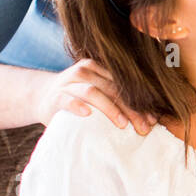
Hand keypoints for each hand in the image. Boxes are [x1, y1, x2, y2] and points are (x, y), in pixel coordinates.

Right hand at [33, 58, 154, 133]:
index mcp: (98, 68)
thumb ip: (117, 97)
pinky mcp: (55, 97)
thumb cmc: (78, 98)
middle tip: (143, 127)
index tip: (153, 120)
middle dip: (131, 109)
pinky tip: (87, 114)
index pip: (124, 85)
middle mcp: (84, 72)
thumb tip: (151, 116)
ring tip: (122, 124)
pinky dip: (78, 106)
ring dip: (110, 108)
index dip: (141, 103)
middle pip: (113, 89)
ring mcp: (69, 83)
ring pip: (93, 92)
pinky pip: (67, 100)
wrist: (41, 96)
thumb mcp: (97, 91)